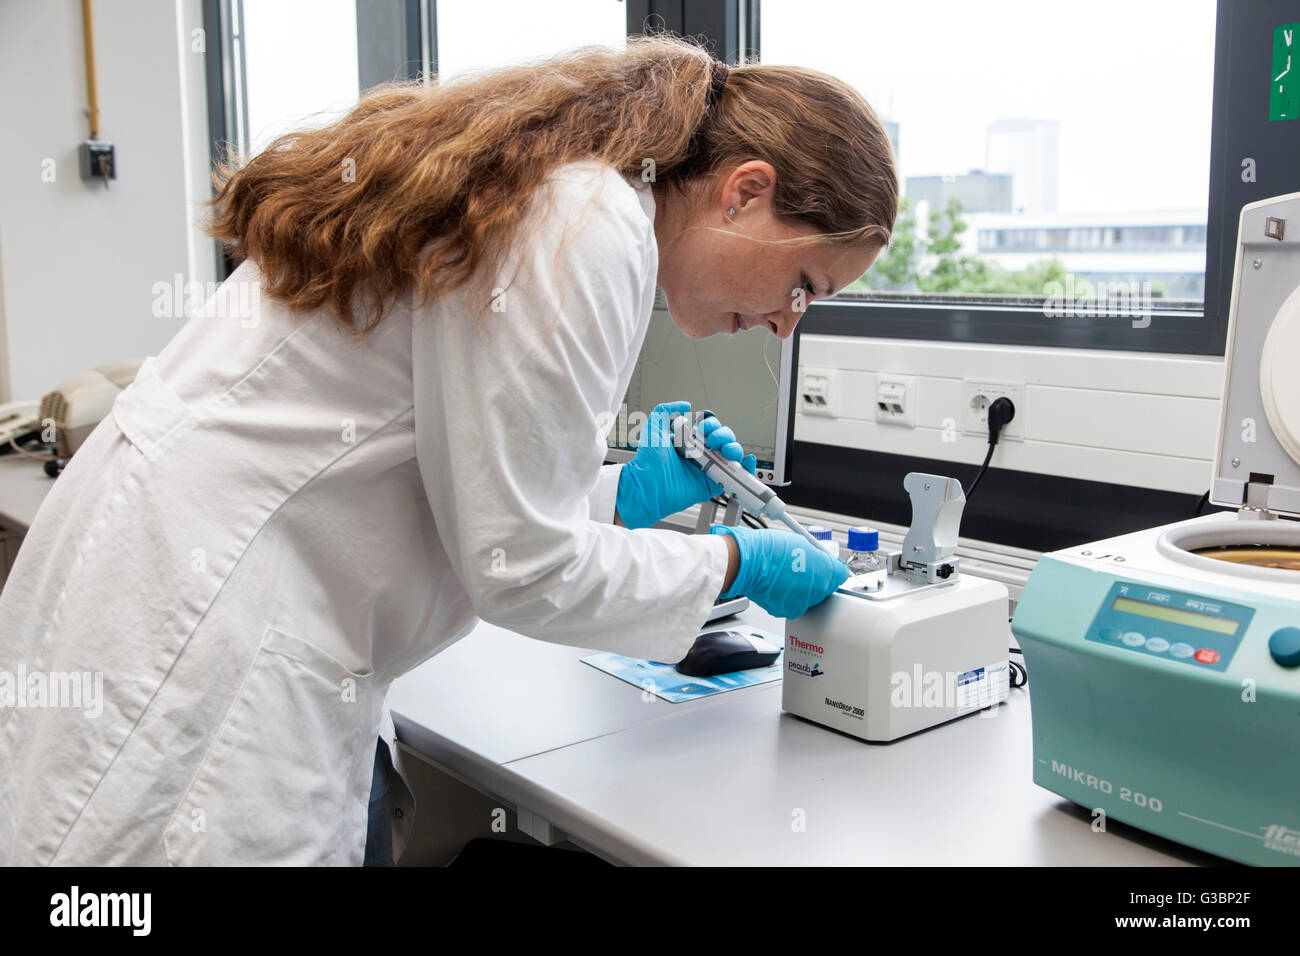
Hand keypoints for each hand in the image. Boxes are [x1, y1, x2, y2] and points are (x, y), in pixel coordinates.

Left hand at [615, 401, 755, 529]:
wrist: (646, 486)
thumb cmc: (647, 461)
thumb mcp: (653, 426)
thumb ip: (665, 409)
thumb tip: (685, 404)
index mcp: (688, 442)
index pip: (709, 429)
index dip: (712, 426)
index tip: (705, 428)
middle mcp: (698, 455)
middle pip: (723, 440)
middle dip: (723, 435)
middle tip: (713, 440)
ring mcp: (706, 470)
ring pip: (730, 456)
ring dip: (734, 448)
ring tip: (726, 450)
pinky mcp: (711, 485)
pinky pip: (733, 478)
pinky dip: (745, 469)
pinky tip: (747, 461)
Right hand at [709, 525, 848, 618]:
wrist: (746, 563)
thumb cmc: (769, 549)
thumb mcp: (801, 542)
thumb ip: (817, 555)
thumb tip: (821, 559)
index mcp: (825, 573)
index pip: (840, 574)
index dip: (830, 567)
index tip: (824, 565)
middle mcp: (816, 592)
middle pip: (824, 587)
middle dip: (815, 578)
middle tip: (800, 566)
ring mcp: (800, 603)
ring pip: (807, 596)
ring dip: (800, 587)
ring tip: (784, 573)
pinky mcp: (784, 610)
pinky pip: (791, 602)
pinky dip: (786, 594)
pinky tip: (776, 582)